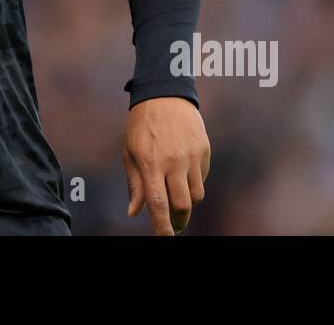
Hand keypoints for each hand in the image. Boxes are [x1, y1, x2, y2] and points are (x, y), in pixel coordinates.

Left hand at [122, 96, 210, 234]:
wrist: (164, 95)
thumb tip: (134, 212)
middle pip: (182, 205)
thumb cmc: (141, 125)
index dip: (162, 226)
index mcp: (151, 163)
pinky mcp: (203, 151)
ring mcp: (191, 156)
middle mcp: (173, 162)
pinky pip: (202, 178)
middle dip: (178, 221)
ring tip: (178, 199)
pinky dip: (194, 184)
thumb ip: (134, 184)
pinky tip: (184, 176)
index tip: (164, 238)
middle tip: (173, 224)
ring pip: (196, 195)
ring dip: (188, 204)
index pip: (158, 204)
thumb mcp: (130, 152)